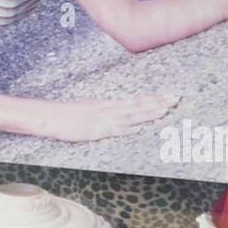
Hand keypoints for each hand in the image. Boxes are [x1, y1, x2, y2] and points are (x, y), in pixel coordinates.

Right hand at [44, 94, 178, 141]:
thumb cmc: (69, 114)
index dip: (154, 99)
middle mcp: (108, 109)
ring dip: (147, 113)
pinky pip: (112, 130)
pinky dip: (125, 129)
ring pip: (129, 116)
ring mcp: (102, 119)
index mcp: (108, 104)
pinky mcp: (94, 130)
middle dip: (157, 103)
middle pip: (137, 105)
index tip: (170, 96)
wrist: (50, 115)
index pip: (136, 100)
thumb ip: (108, 112)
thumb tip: (125, 119)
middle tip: (176, 99)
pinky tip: (137, 129)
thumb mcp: (91, 109)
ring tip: (164, 111)